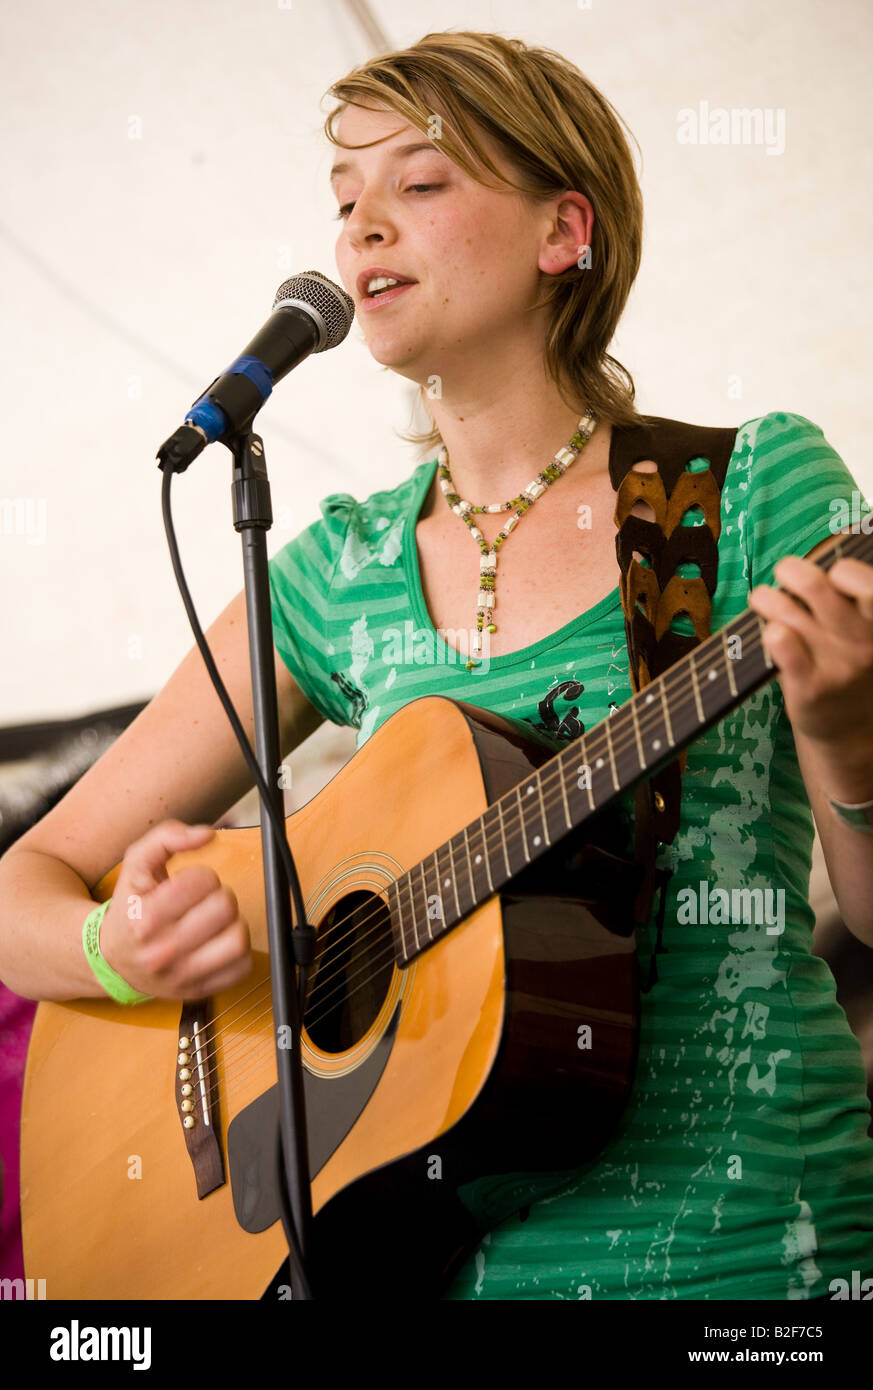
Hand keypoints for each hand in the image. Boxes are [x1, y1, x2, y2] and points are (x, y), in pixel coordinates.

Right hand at [98, 820, 252, 999]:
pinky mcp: (198, 991)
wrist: (111, 959)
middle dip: (219, 896)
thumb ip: (167, 837)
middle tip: (204, 901)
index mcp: (143, 917)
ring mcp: (181, 975)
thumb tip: (207, 834)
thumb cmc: (129, 907)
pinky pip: (242, 967)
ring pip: (238, 939)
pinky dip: (237, 951)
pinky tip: (218, 942)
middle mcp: (161, 951)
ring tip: (214, 921)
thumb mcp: (136, 864)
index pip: (201, 882)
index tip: (190, 883)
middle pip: (225, 908)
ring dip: (232, 924)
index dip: (202, 875)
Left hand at [748, 554, 872, 755]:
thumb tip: (832, 546)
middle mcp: (863, 642)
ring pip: (787, 610)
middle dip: (792, 570)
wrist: (849, 728)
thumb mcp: (866, 628)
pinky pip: (779, 643)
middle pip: (816, 586)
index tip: (831, 574)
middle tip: (786, 574)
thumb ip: (853, 597)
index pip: (866, 582)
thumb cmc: (851, 662)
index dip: (842, 569)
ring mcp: (835, 665)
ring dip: (767, 597)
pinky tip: (770, 630)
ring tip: (765, 600)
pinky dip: (768, 629)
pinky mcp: (808, 687)